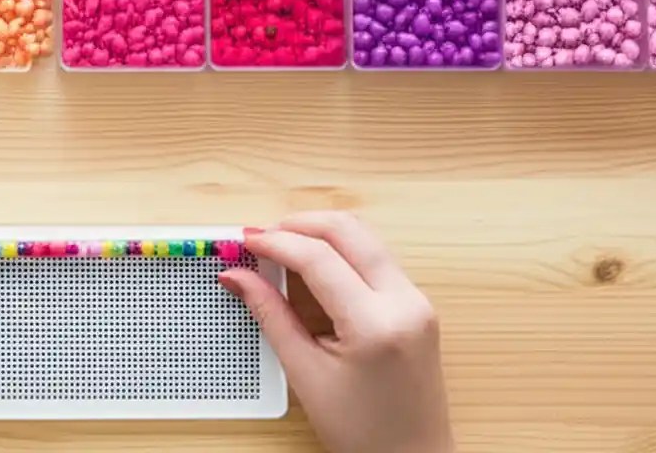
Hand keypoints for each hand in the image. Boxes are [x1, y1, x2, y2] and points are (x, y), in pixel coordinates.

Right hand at [219, 211, 453, 452]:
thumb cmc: (364, 433)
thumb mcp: (305, 373)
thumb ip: (270, 315)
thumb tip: (237, 277)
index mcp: (376, 324)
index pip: (319, 258)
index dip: (276, 243)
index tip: (246, 240)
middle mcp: (405, 303)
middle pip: (349, 231)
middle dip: (300, 224)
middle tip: (263, 237)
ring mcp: (417, 301)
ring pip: (365, 238)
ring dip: (321, 235)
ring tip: (282, 250)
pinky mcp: (418, 306)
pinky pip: (377, 259)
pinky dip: (341, 253)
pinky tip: (312, 267)